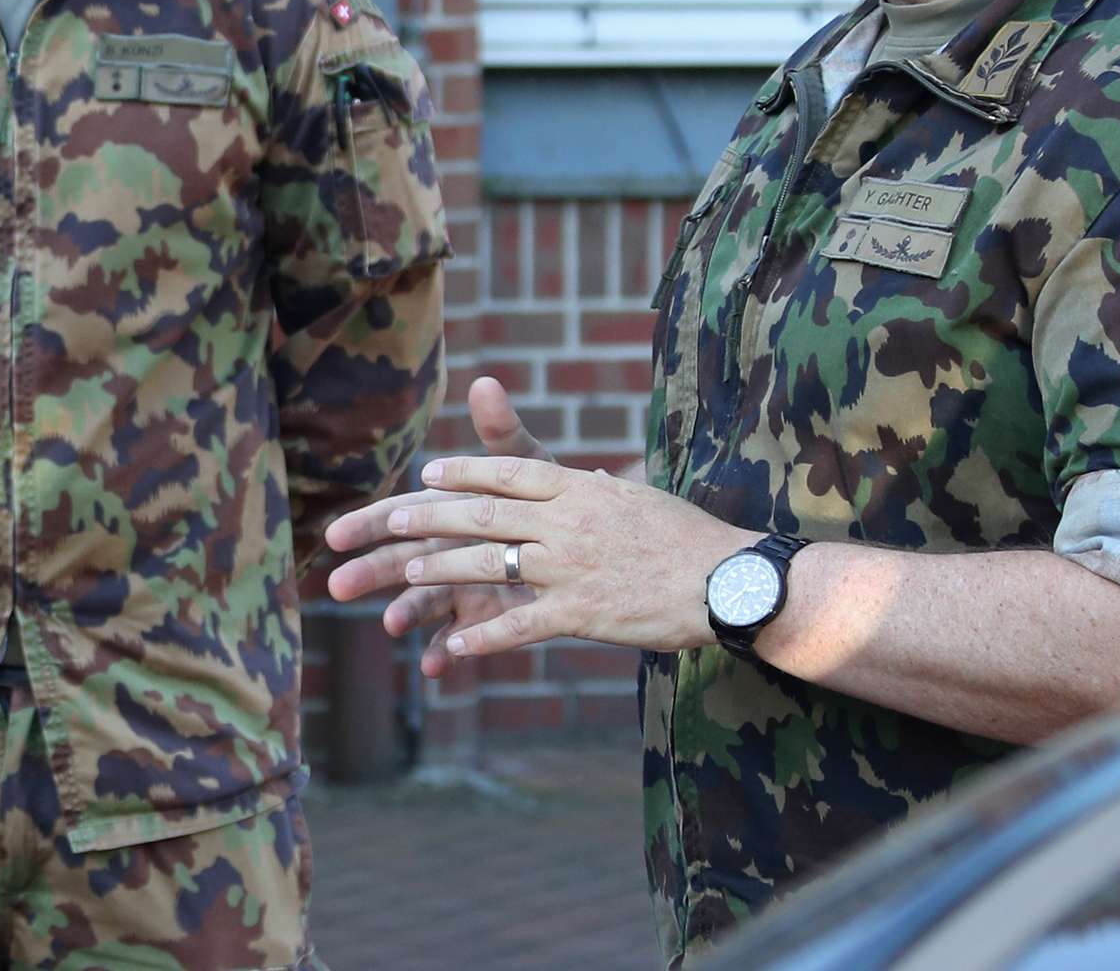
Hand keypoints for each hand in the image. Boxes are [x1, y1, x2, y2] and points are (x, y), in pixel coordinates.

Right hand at [324, 377, 547, 677]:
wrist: (594, 542)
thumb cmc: (551, 497)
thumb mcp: (531, 465)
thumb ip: (505, 432)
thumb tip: (486, 382)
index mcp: (449, 512)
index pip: (398, 514)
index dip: (367, 524)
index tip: (334, 534)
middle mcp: (449, 550)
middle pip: (401, 560)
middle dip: (371, 572)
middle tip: (337, 586)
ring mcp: (465, 587)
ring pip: (427, 602)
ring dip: (407, 612)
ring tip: (392, 625)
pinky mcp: (487, 619)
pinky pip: (463, 640)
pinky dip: (446, 653)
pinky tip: (434, 668)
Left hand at [338, 450, 755, 661]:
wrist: (728, 581)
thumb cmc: (689, 539)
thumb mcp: (637, 498)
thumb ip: (598, 491)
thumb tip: (586, 477)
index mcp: (581, 488)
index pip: (510, 472)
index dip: (464, 472)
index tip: (429, 471)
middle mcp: (568, 522)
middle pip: (485, 513)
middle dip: (432, 516)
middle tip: (392, 517)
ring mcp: (570, 568)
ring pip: (490, 564)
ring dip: (443, 570)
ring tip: (408, 573)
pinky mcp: (580, 614)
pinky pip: (519, 626)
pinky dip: (483, 638)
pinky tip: (452, 648)